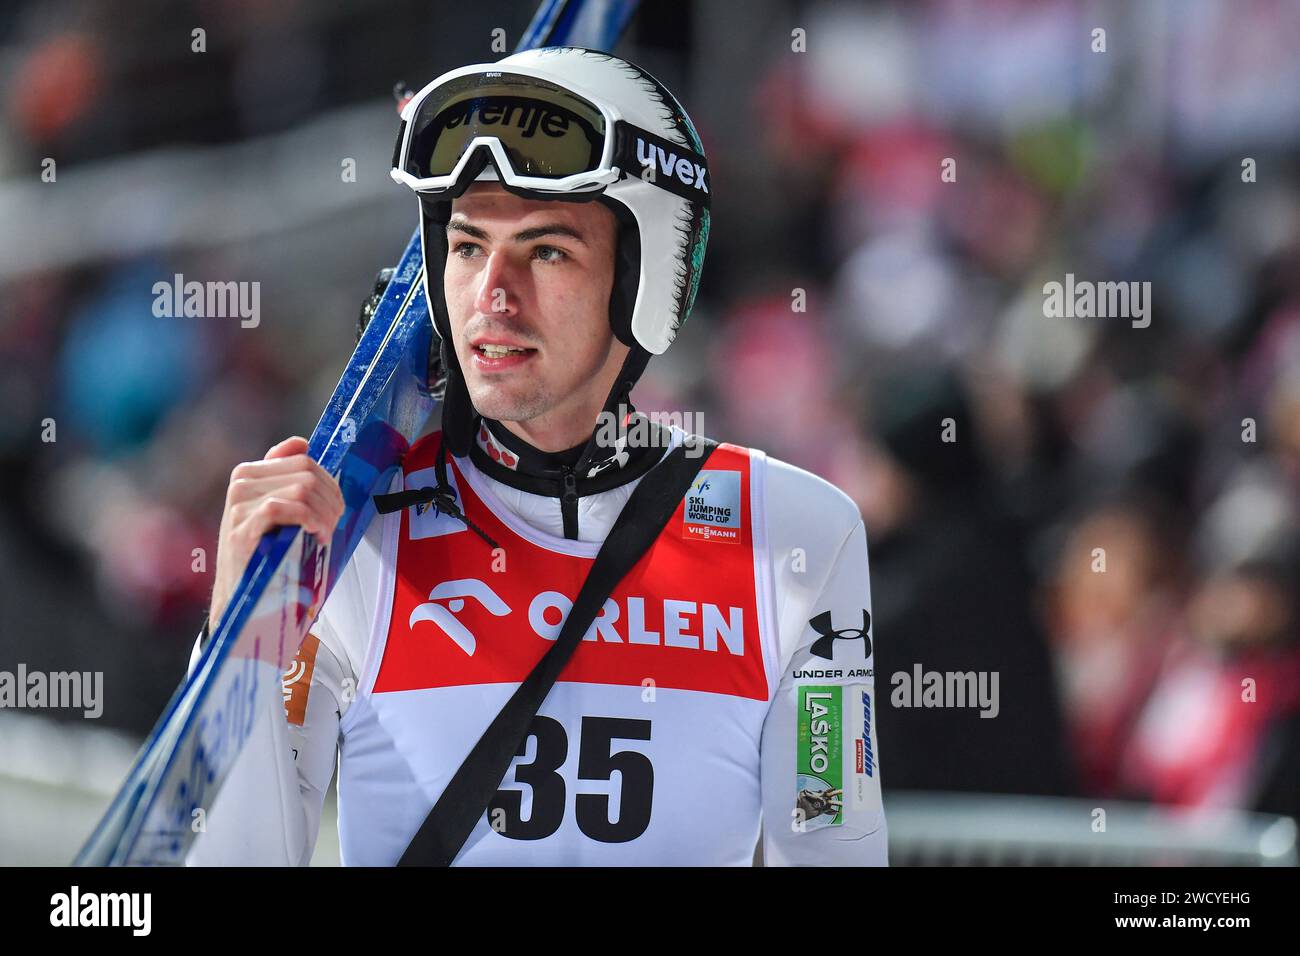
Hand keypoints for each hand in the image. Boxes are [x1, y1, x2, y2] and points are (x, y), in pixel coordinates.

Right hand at [208, 436, 343, 624]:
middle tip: (332, 525)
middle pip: (306, 475)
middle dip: (330, 501)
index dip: (329, 485)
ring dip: (324, 514)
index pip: (304, 461)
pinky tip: (314, 536)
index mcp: (249, 473)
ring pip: (300, 490)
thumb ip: (287, 476)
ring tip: (323, 534)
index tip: (335, 508)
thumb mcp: (277, 510)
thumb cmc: (265, 553)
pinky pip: (282, 508)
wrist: (242, 594)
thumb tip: (300, 443)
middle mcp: (241, 484)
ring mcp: (238, 507)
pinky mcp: (241, 530)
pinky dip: (308, 520)